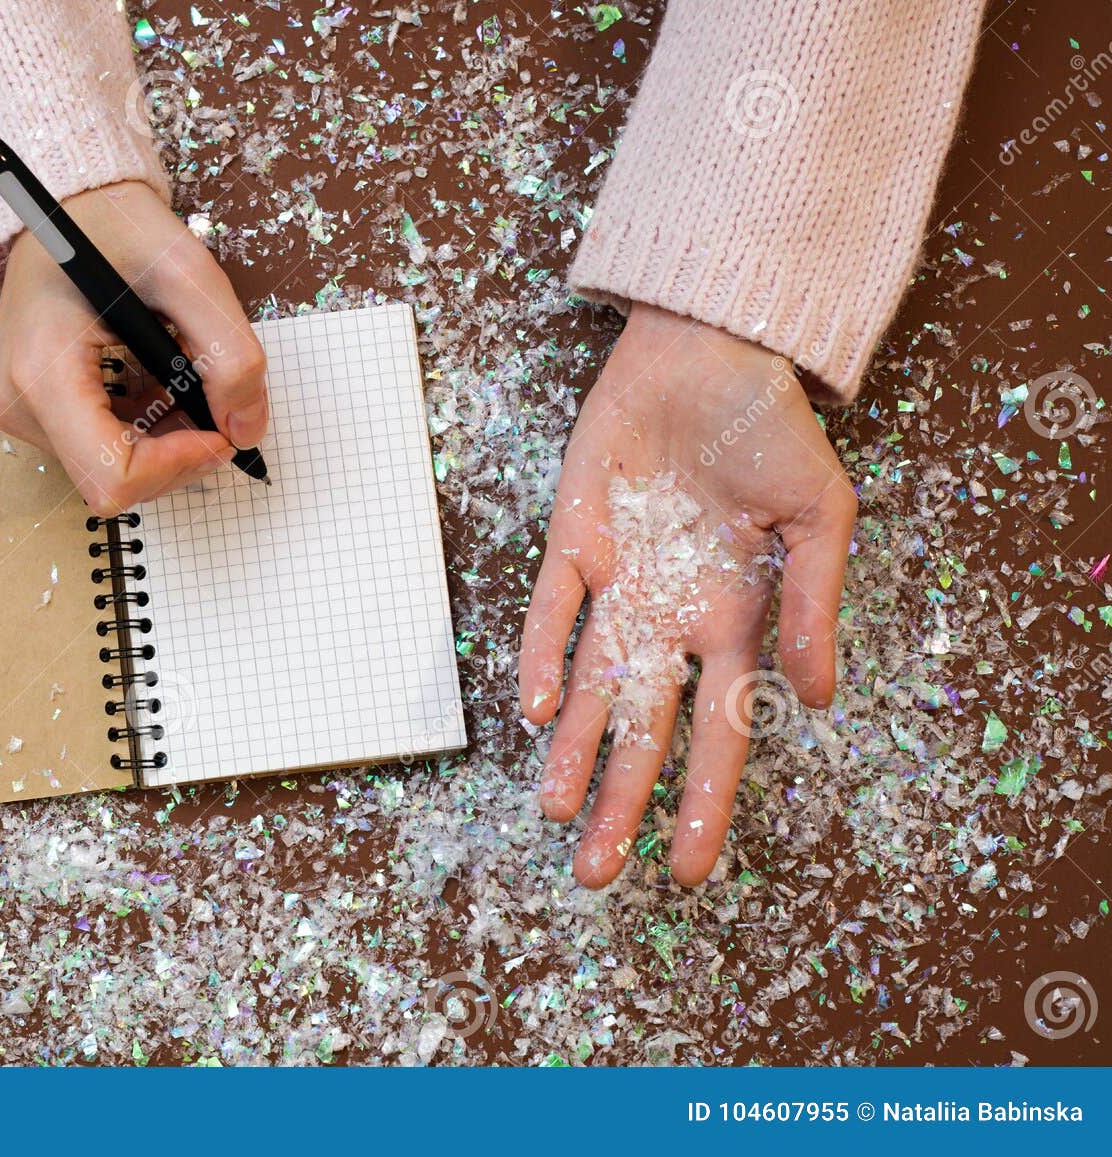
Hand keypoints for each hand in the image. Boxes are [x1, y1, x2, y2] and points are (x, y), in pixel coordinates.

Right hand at [0, 181, 268, 514]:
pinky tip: (153, 380)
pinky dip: (143, 427)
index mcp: (41, 370)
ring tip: (178, 375)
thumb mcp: (190, 274)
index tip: (219, 431)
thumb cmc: (117, 227)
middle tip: (211, 396)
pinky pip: (99, 448)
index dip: (178, 466)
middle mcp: (15, 401)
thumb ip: (231, 354)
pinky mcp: (26, 409)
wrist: (70, 204)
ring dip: (164, 438)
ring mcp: (15, 410)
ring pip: (111, 469)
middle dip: (177, 451)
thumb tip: (246, 430)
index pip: (112, 476)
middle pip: (114, 479)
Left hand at [518, 305, 856, 887]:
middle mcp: (669, 616)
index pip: (718, 730)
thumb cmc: (772, 429)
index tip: (689, 871)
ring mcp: (617, 581)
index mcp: (734, 620)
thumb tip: (820, 698)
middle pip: (641, 726)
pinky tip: (539, 707)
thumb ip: (814, 603)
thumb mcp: (818, 516)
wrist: (711, 349)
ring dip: (571, 749)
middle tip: (595, 874)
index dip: (703, 800)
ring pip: (588, 684)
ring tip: (552, 816)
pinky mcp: (572, 537)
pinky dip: (543, 653)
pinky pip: (551, 607)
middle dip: (619, 800)